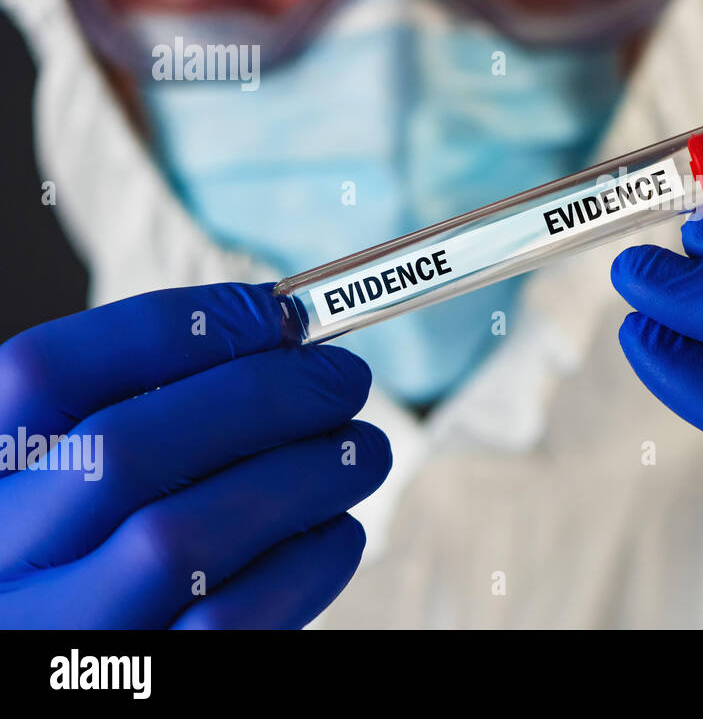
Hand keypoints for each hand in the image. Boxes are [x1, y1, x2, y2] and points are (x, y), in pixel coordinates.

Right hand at [0, 283, 388, 627]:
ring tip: (363, 450)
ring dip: (302, 477)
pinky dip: (306, 563)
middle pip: (122, 452)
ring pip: (184, 540)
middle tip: (343, 380)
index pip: (46, 371)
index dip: (175, 330)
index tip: (274, 315)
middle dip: (261, 398)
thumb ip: (152, 403)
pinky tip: (338, 529)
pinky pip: (229, 622)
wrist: (80, 650)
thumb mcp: (79, 465)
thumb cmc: (93, 545)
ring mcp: (61, 635)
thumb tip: (279, 335)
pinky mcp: (146, 684)